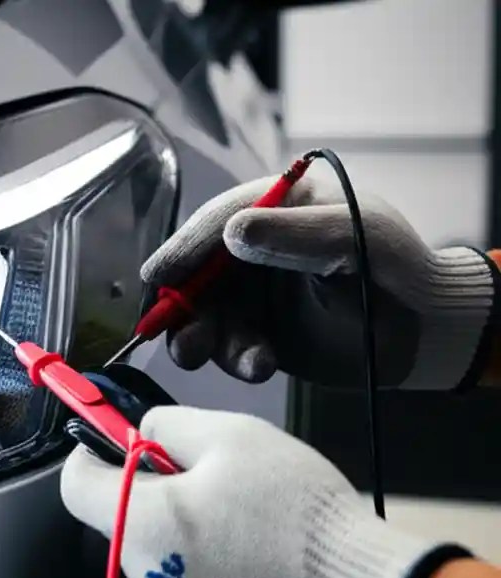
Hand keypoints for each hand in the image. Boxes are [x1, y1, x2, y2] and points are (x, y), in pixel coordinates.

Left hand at [61, 406, 459, 577]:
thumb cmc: (295, 509)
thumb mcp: (231, 435)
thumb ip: (168, 425)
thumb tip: (142, 433)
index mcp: (140, 526)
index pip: (75, 487)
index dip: (91, 456)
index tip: (118, 443)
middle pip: (131, 527)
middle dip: (161, 499)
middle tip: (217, 482)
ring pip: (168, 566)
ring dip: (193, 543)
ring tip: (255, 529)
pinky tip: (267, 571)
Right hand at [142, 176, 496, 388]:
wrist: (423, 330)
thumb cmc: (397, 268)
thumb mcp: (354, 238)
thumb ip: (296, 234)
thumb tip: (233, 231)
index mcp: (273, 208)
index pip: (213, 222)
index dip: (184, 250)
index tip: (159, 276)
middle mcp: (251, 248)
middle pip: (194, 275)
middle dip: (185, 310)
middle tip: (184, 341)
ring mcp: (250, 293)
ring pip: (204, 317)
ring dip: (212, 342)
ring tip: (245, 361)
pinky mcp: (256, 332)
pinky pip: (227, 347)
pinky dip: (238, 359)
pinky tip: (263, 365)